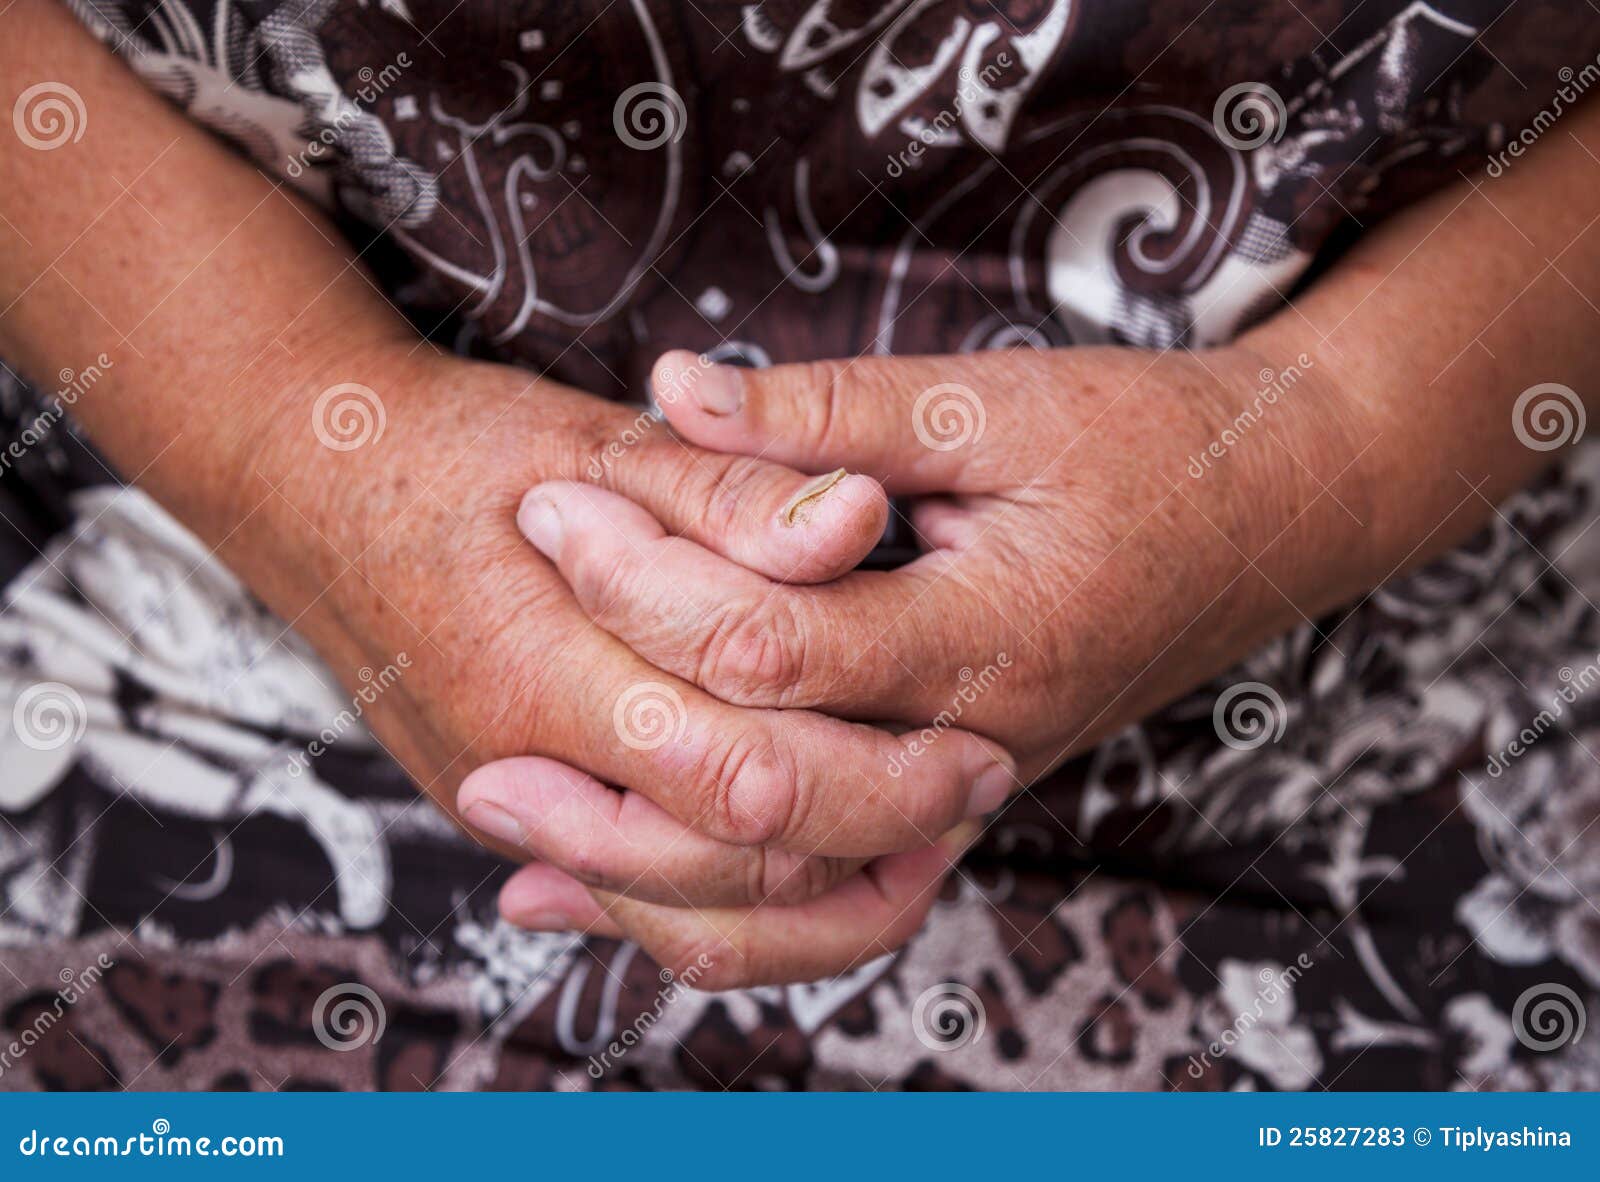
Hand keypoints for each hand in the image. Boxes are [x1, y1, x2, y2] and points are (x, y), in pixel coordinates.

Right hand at [229, 346, 1011, 914]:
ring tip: (924, 845)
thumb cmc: (453, 454)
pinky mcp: (516, 813)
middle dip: (873, 840)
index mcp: (539, 667)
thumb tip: (858, 523)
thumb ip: (728, 495)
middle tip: (976, 789)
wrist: (312, 485)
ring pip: (691, 920)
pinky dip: (743, 910)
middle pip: (730, 863)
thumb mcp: (592, 443)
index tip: (975, 739)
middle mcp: (516, 766)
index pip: (739, 772)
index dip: (877, 774)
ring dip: (821, 902)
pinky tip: (823, 870)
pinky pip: (644, 905)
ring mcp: (507, 806)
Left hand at [480, 342, 1370, 987]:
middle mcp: (977, 743)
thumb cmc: (1146, 445)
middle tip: (483, 733)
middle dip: (611, 756)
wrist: (1274, 516)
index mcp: (991, 635)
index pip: (775, 647)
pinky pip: (832, 894)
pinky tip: (623, 898)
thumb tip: (675, 390)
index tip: (549, 513)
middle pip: (765, 795)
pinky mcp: (951, 795)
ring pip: (797, 899)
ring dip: (650, 885)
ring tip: (517, 859)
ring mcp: (968, 788)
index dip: (644, 581)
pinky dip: (724, 910)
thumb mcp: (996, 401)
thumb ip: (830, 409)